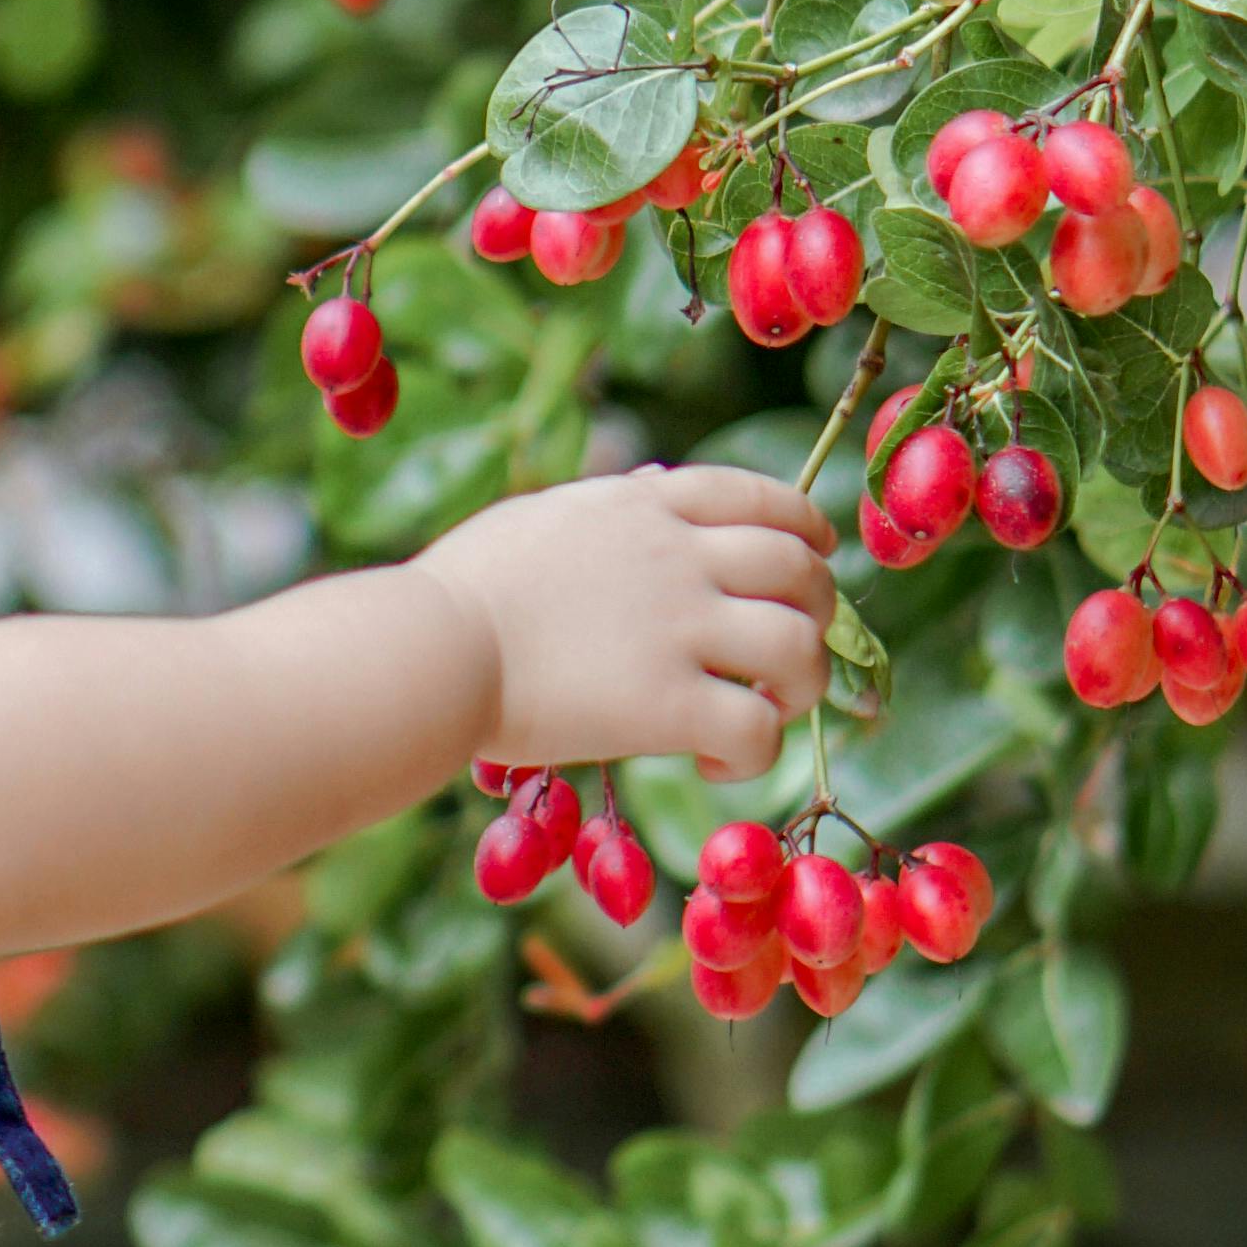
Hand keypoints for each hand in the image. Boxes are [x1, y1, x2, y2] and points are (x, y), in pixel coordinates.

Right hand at [414, 456, 836, 781]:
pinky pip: (758, 731)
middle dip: (817, 611)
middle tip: (792, 653)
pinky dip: (755, 754)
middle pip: (800, 569)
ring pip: (800, 647)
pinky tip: (714, 763)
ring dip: (802, 685)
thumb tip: (656, 483)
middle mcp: (678, 557)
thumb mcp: (546, 514)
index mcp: (648, 506)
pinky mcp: (667, 706)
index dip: (807, 528)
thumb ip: (612, 503)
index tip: (815, 556)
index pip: (763, 496)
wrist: (429, 647)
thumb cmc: (464, 585)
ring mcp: (678, 629)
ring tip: (765, 710)